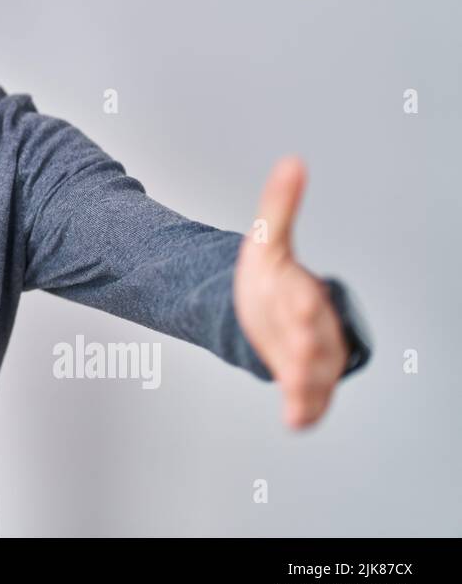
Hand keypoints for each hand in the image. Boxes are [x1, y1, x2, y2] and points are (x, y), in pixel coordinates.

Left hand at [233, 155, 349, 429]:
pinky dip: (304, 411)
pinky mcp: (300, 382)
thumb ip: (278, 207)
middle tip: (303, 346)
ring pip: (314, 372)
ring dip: (308, 382)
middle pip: (315, 337)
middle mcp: (316, 329)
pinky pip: (307, 400)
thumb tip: (292, 161)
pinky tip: (295, 421)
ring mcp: (310, 358)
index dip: (303, 299)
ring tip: (297, 391)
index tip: (298, 296)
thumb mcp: (267, 244)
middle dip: (309, 340)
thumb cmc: (272, 279)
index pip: (307, 297)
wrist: (268, 315)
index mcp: (307, 294)